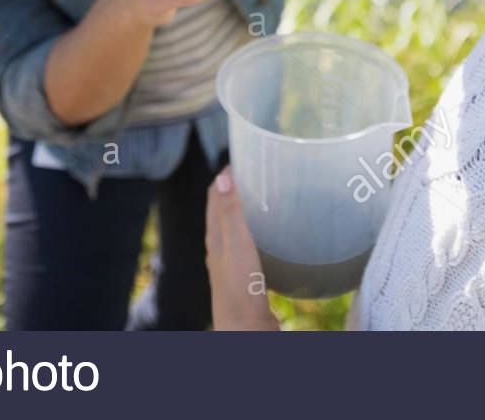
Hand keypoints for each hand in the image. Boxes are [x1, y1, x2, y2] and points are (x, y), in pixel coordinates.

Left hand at [206, 166, 279, 329]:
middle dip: (236, 190)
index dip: (225, 175)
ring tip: (266, 200)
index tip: (243, 158)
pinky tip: (270, 237)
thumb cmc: (240, 285)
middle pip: (223, 211)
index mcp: (214, 237)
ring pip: (235, 230)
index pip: (214, 197)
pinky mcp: (245, 276)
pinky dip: (255, 233)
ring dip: (246, 212)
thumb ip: (230, 212)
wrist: (246, 326)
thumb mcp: (236, 243)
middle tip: (258, 174)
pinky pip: (248, 247)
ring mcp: (231, 264)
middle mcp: (218, 249)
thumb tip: (222, 176)